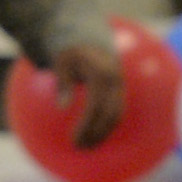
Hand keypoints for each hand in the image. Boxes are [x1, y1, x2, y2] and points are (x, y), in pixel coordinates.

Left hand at [43, 30, 126, 147]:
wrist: (88, 33)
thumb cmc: (69, 48)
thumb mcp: (61, 60)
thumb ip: (63, 82)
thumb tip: (61, 107)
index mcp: (102, 74)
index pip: (95, 107)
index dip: (87, 126)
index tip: (73, 141)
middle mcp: (115, 80)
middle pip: (110, 114)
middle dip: (97, 134)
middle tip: (80, 148)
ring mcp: (120, 84)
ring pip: (117, 114)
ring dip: (104, 132)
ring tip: (88, 146)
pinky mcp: (120, 87)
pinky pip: (116, 109)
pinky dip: (107, 124)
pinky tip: (93, 135)